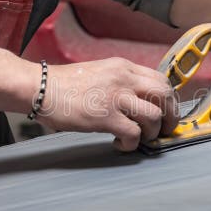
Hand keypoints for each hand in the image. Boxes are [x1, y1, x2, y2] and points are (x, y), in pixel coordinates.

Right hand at [36, 58, 177, 151]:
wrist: (40, 87)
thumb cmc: (65, 84)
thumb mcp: (101, 72)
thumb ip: (122, 82)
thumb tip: (141, 101)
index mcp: (123, 67)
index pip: (161, 80)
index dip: (168, 100)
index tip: (165, 112)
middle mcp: (124, 78)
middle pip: (165, 95)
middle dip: (171, 116)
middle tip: (164, 130)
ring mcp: (115, 97)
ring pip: (154, 116)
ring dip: (151, 132)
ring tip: (137, 137)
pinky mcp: (105, 116)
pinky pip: (133, 134)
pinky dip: (131, 143)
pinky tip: (119, 143)